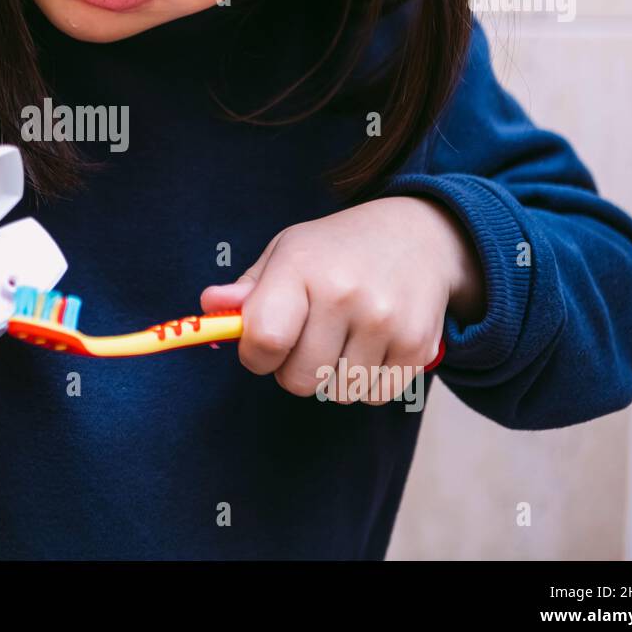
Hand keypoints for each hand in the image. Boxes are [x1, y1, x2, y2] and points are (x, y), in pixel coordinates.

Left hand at [200, 196, 483, 403]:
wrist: (420, 236)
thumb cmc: (337, 250)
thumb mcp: (287, 253)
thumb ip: (246, 289)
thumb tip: (210, 309)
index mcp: (301, 267)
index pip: (264, 339)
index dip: (254, 355)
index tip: (261, 347)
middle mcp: (345, 294)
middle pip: (299, 379)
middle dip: (293, 369)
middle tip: (307, 338)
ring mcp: (385, 321)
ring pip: (338, 392)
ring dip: (333, 376)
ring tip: (343, 336)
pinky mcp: (417, 346)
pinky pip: (375, 395)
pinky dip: (367, 381)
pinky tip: (371, 344)